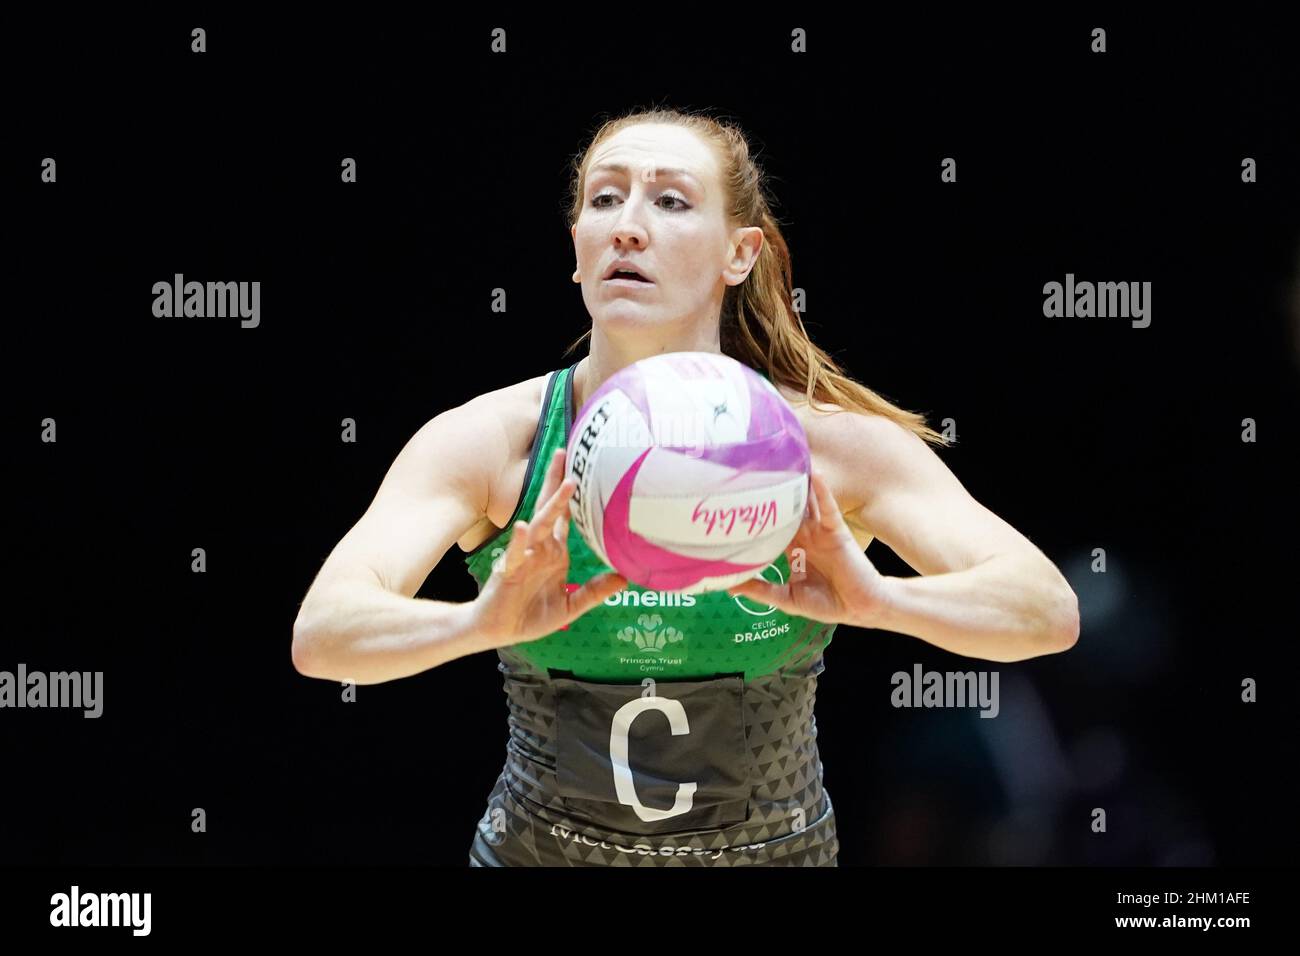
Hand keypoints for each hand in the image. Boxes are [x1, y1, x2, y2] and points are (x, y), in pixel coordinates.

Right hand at [470, 448, 626, 649]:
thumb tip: (624, 580)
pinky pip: (516, 554)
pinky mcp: (509, 571)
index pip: (565, 516)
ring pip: (540, 525)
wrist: (497, 631)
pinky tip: (523, 527)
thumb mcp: (570, 607)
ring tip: (565, 483)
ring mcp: (525, 557)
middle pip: (550, 508)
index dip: (573, 495)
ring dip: (552, 505)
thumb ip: (594, 592)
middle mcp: (540, 548)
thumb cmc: (528, 615)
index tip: (583, 468)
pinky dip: (519, 541)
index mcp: (554, 552)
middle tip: (564, 451)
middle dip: (557, 481)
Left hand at [726, 469, 889, 627]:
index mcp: (793, 548)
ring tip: (782, 461)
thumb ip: (761, 591)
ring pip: (806, 503)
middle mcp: (805, 535)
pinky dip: (823, 492)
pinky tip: (814, 475)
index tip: (733, 505)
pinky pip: (829, 508)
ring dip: (796, 484)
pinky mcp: (837, 531)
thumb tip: (729, 587)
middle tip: (750, 474)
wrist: (859, 609)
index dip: (754, 517)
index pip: (770, 528)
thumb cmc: (827, 604)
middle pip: (785, 509)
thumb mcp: (787, 598)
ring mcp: (821, 531)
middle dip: (771, 494)